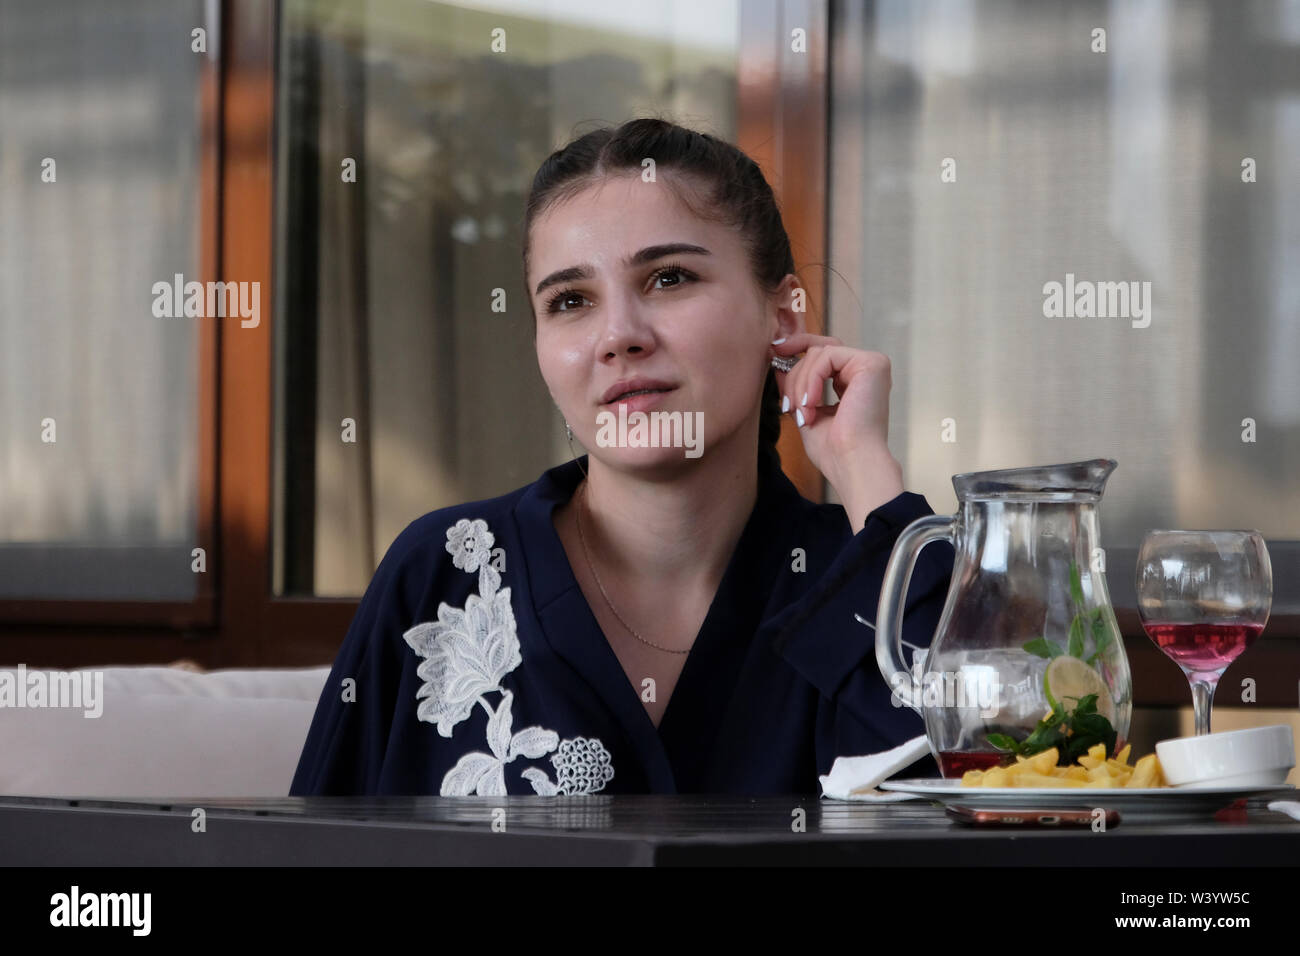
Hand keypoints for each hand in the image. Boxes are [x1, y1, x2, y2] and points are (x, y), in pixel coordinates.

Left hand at [772, 333, 903, 530]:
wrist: (852, 464)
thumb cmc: (834, 450)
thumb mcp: (806, 411)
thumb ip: (797, 387)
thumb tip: (779, 365)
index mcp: (854, 381)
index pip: (823, 354)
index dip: (798, 347)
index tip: (775, 352)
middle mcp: (865, 370)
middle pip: (818, 351)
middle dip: (794, 374)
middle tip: (787, 405)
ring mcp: (872, 365)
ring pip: (819, 354)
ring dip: (801, 384)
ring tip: (803, 413)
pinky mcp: (872, 364)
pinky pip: (828, 356)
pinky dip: (812, 379)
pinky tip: (811, 404)